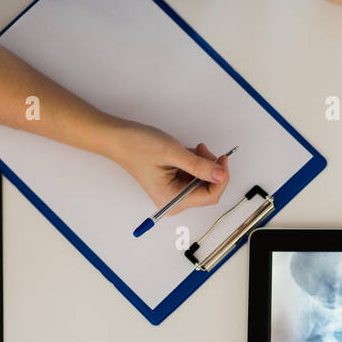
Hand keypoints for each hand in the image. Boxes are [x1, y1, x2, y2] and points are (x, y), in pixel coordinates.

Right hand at [105, 122, 230, 214]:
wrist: (119, 139)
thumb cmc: (137, 146)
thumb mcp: (172, 153)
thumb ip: (199, 166)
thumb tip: (221, 175)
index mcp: (172, 199)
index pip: (210, 197)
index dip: (221, 179)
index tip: (222, 161)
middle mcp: (174, 201)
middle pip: (208, 190)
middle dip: (210, 169)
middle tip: (201, 149)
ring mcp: (174, 194)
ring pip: (203, 182)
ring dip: (203, 164)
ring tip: (190, 150)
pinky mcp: (174, 185)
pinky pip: (194, 177)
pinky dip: (195, 164)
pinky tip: (185, 154)